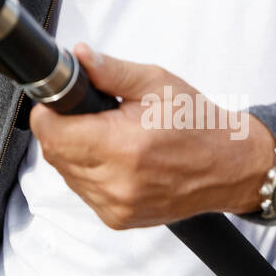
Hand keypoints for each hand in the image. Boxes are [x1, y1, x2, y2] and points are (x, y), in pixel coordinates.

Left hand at [29, 42, 275, 229]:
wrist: (228, 166)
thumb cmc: (196, 122)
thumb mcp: (155, 82)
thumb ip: (110, 70)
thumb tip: (77, 57)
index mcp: (125, 147)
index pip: (53, 135)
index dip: (47, 113)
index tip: (56, 101)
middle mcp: (118, 183)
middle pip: (55, 154)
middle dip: (61, 129)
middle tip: (85, 113)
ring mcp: (117, 206)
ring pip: (66, 174)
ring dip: (74, 151)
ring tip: (104, 134)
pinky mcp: (118, 219)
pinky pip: (83, 191)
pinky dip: (88, 171)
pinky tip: (111, 156)